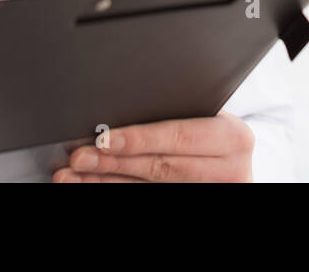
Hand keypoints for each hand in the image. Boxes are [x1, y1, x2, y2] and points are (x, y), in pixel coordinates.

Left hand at [54, 111, 254, 181]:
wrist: (231, 161)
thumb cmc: (214, 129)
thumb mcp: (208, 116)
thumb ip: (180, 113)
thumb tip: (119, 107)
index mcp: (234, 138)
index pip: (179, 137)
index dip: (139, 139)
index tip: (104, 138)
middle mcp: (229, 170)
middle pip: (161, 168)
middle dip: (115, 162)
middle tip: (80, 156)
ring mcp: (210, 191)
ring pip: (150, 188)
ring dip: (107, 181)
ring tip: (75, 174)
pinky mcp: (192, 201)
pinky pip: (148, 197)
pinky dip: (116, 189)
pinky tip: (94, 184)